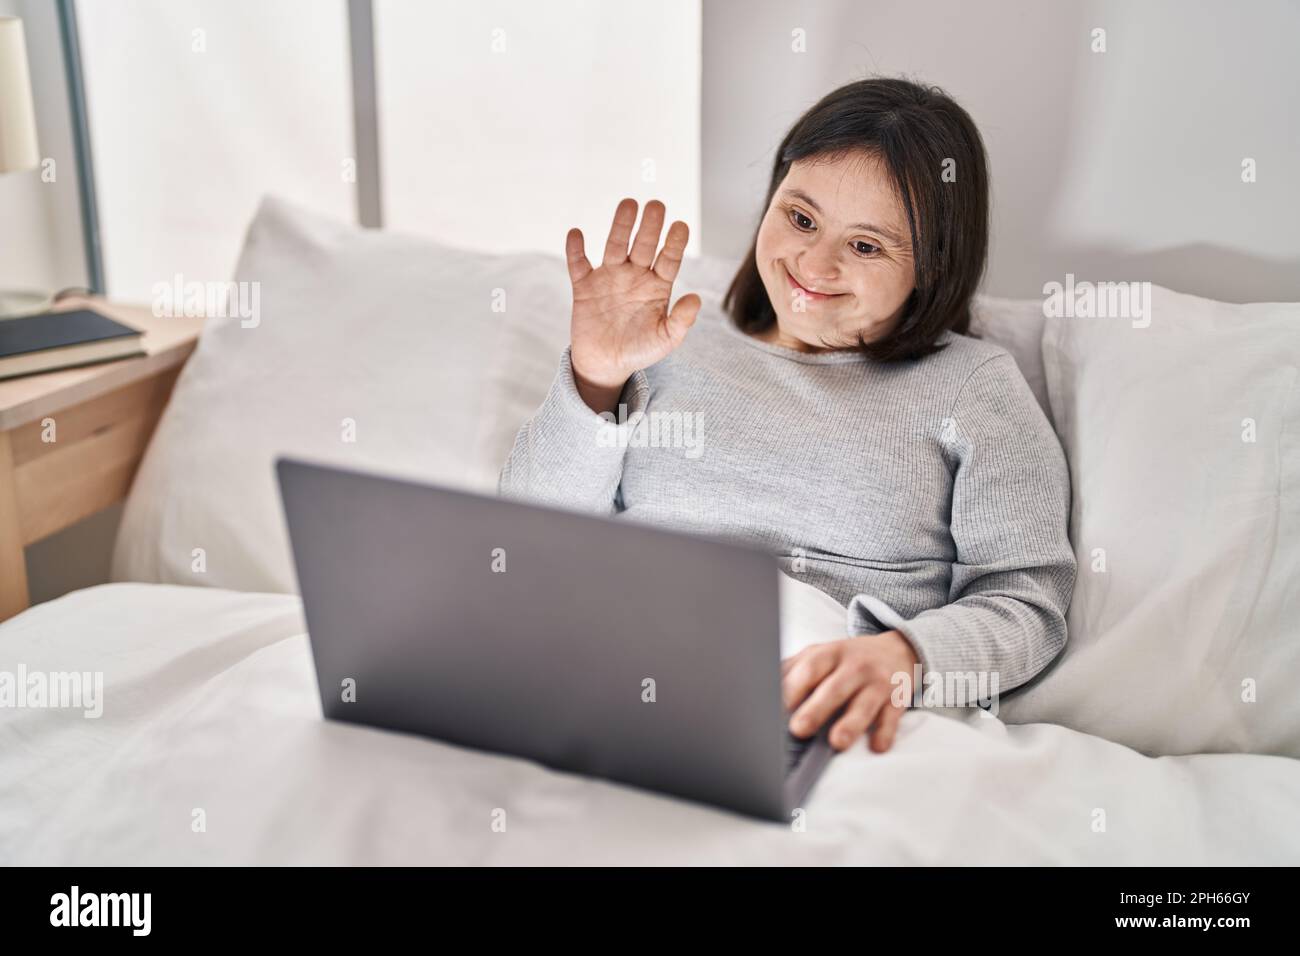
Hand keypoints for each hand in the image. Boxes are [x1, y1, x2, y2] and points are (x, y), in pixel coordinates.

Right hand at [565, 198, 700, 412]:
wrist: (606, 364)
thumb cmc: (639, 350)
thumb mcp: (666, 340)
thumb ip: (682, 321)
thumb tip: (696, 298)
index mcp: (657, 285)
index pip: (668, 259)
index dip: (674, 243)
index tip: (680, 227)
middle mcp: (634, 275)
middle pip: (643, 245)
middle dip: (650, 226)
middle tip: (656, 205)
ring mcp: (609, 278)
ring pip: (615, 246)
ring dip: (621, 226)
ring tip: (628, 204)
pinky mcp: (584, 287)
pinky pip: (578, 264)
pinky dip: (575, 250)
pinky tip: (577, 234)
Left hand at [781, 631, 919, 752]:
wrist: (897, 650)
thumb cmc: (849, 659)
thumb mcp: (822, 654)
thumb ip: (794, 670)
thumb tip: (761, 689)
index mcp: (830, 654)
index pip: (808, 670)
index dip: (792, 690)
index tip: (776, 711)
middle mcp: (854, 666)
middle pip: (834, 688)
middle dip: (816, 709)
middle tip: (799, 729)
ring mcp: (877, 683)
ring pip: (864, 704)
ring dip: (850, 724)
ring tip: (837, 742)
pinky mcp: (897, 700)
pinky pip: (891, 717)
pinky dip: (885, 732)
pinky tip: (877, 746)